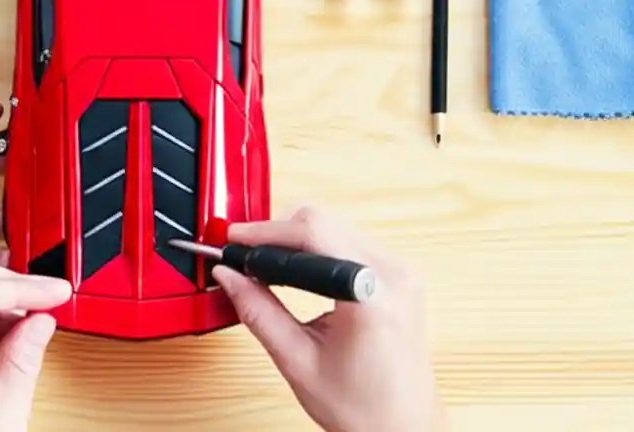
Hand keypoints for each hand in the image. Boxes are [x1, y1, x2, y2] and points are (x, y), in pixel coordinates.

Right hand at [213, 206, 444, 431]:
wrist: (403, 427)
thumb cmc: (364, 408)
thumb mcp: (298, 361)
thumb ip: (259, 312)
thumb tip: (229, 277)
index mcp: (371, 297)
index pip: (311, 234)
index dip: (264, 232)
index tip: (235, 243)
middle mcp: (393, 275)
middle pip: (322, 222)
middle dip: (276, 235)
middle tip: (244, 259)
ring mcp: (402, 271)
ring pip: (335, 226)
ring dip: (297, 241)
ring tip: (267, 268)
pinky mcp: (400, 275)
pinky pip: (350, 242)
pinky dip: (318, 250)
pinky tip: (298, 272)